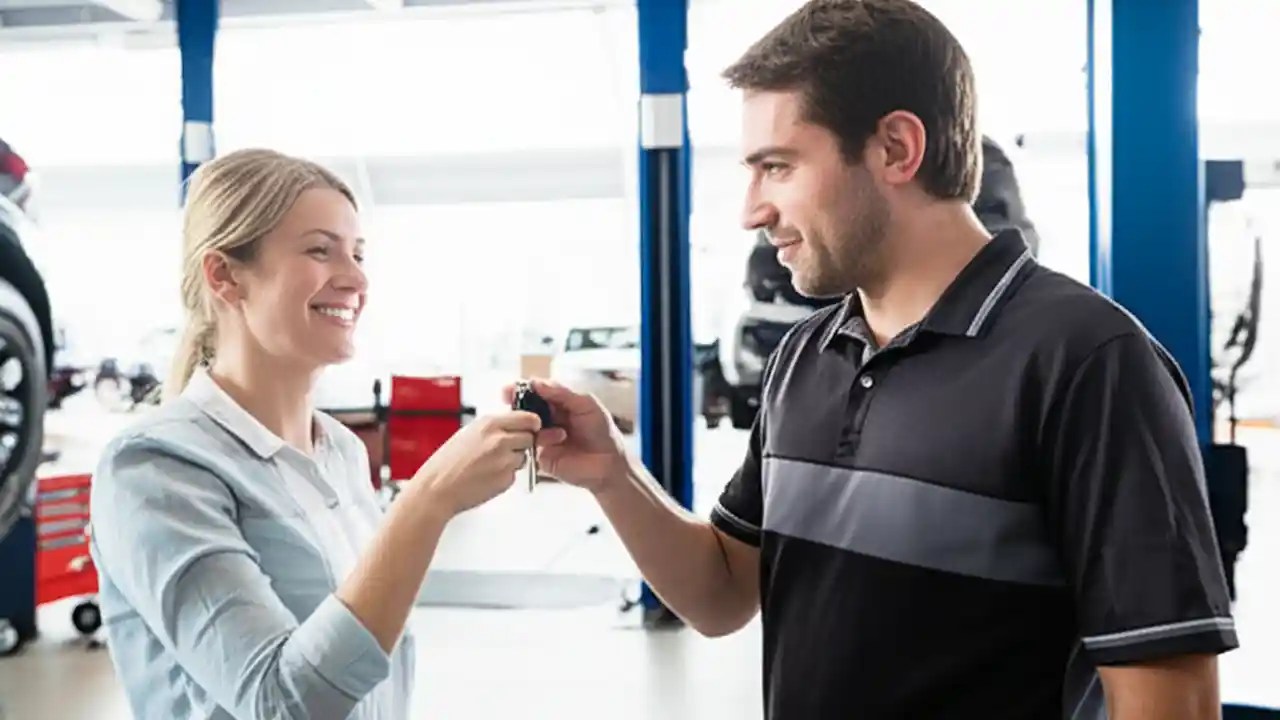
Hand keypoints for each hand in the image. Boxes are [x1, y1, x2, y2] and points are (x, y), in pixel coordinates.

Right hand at [408, 410, 550, 516]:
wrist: (437, 488)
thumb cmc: (446, 463)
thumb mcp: (468, 433)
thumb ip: (492, 428)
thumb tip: (510, 425)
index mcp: (489, 424)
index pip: (527, 418)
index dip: (531, 424)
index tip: (532, 426)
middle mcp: (499, 440)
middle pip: (530, 437)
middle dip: (523, 442)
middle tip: (508, 448)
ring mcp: (504, 460)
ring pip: (524, 456)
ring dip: (514, 459)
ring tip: (491, 464)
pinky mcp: (506, 479)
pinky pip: (515, 474)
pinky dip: (506, 475)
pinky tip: (488, 475)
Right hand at [501, 379, 627, 493]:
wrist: (609, 464)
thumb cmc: (603, 433)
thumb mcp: (587, 405)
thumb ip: (563, 393)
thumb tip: (537, 382)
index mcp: (560, 405)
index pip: (537, 393)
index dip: (524, 389)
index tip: (511, 388)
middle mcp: (549, 420)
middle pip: (526, 409)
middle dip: (516, 403)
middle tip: (507, 398)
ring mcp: (544, 438)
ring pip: (524, 427)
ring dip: (527, 421)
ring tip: (537, 420)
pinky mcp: (541, 456)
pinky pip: (528, 446)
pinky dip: (531, 439)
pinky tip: (542, 435)